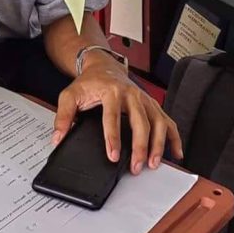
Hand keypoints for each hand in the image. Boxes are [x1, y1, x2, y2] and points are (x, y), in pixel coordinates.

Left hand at [52, 55, 183, 172]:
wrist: (104, 66)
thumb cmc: (89, 82)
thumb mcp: (70, 95)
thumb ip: (64, 116)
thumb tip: (58, 137)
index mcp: (111, 92)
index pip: (113, 117)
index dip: (113, 138)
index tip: (113, 156)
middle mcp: (132, 95)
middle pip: (141, 123)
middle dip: (140, 147)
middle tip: (135, 166)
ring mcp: (145, 100)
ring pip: (158, 123)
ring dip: (158, 144)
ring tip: (153, 164)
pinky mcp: (153, 105)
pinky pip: (168, 121)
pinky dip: (174, 138)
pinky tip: (175, 153)